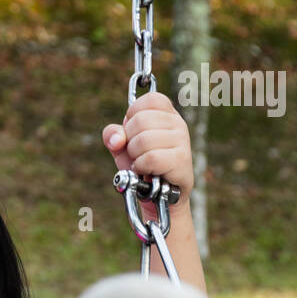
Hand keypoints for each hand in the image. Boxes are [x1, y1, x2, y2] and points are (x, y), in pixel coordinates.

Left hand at [102, 91, 193, 216]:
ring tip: (143, 164)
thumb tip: (116, 139)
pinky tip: (146, 172)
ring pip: (144, 140)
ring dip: (135, 157)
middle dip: (130, 141)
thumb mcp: (123, 148)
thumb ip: (113, 136)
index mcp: (167, 113)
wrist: (158, 197)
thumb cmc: (143, 167)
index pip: (149, 100)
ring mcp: (182, 140)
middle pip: (141, 120)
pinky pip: (151, 158)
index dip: (132, 116)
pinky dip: (141, 167)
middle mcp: (178, 123)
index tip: (133, 133)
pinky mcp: (182, 160)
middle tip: (137, 154)